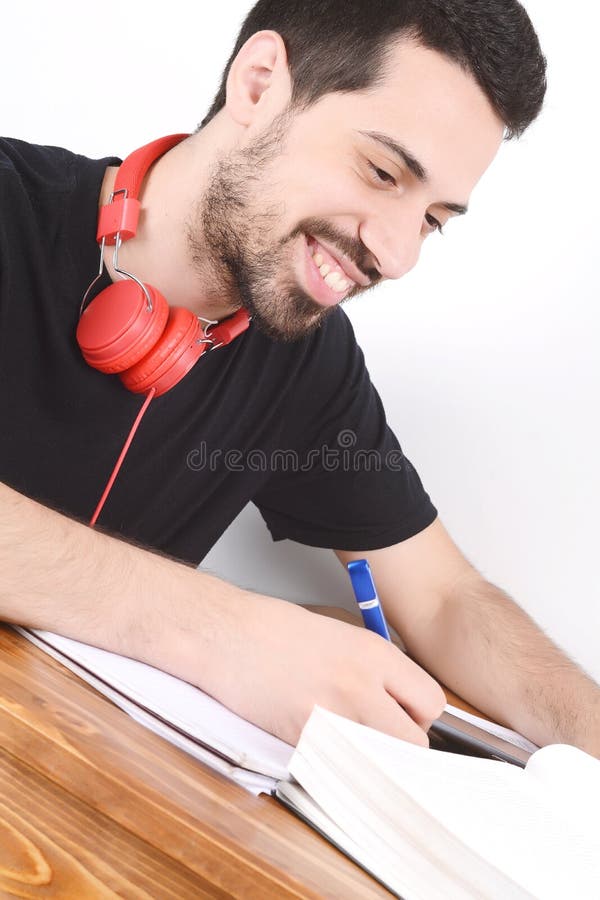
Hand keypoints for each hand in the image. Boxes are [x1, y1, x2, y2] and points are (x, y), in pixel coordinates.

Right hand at [185, 594, 445, 746]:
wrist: (227, 636)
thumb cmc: (274, 631)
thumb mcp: (338, 634)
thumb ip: (374, 668)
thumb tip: (397, 701)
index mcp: (374, 655)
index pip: (432, 703)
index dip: (418, 715)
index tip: (403, 716)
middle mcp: (361, 687)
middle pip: (414, 743)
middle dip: (401, 746)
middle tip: (379, 736)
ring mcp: (333, 717)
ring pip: (380, 763)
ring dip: (371, 759)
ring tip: (348, 741)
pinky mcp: (304, 742)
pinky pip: (339, 768)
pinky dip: (334, 764)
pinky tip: (317, 742)